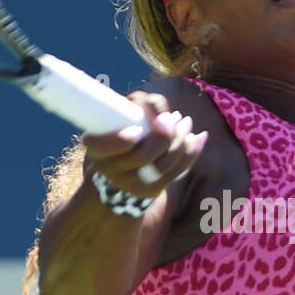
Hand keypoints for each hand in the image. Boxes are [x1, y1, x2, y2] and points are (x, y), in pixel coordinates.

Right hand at [80, 90, 208, 198]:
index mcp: (96, 147)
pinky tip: (199, 137)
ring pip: (162, 167)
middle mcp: (110, 169)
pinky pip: (176, 173)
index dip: (123, 140)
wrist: (124, 160)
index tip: (139, 130)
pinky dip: (191, 153)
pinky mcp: (151, 190)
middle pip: (141, 158)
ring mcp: (130, 184)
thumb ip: (143, 104)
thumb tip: (167, 115)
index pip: (106, 146)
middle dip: (163, 137)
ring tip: (186, 122)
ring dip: (180, 142)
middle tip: (175, 118)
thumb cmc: (126, 125)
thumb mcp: (126, 110)